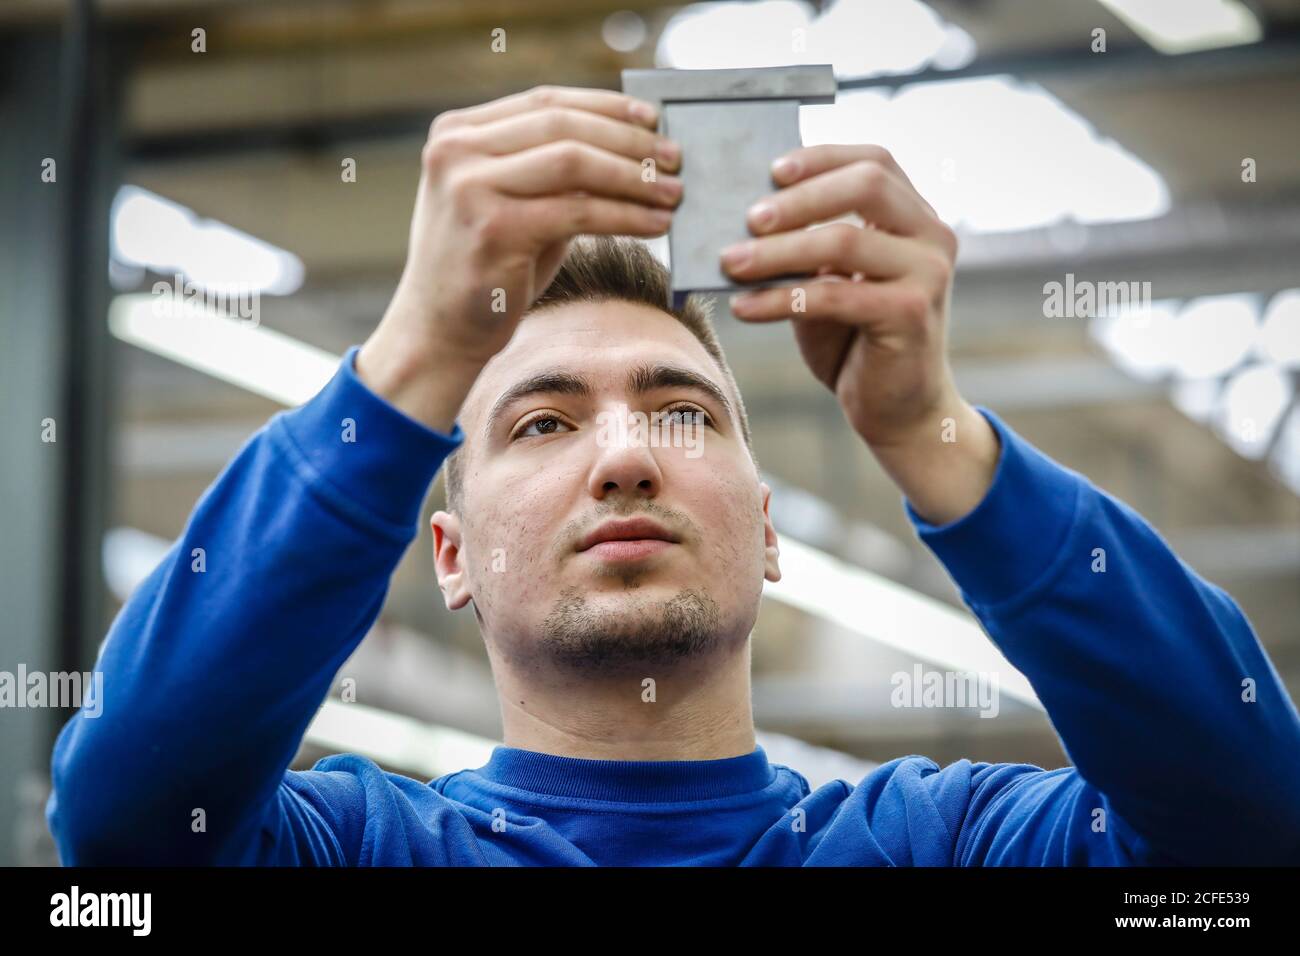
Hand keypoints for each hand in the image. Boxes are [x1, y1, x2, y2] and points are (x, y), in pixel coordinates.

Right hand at [359, 85, 682, 429]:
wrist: (439, 332)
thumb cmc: (487, 267)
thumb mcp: (510, 201)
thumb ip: (549, 167)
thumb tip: (631, 144)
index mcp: (455, 132)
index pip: (545, 100)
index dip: (606, 106)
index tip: (652, 117)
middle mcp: (456, 151)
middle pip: (564, 126)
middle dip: (629, 141)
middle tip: (675, 158)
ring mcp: (471, 188)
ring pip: (575, 163)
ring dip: (634, 177)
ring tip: (673, 193)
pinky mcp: (494, 229)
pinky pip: (578, 211)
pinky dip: (625, 215)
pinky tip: (656, 224)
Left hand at [720, 144, 997, 522]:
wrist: (897, 410)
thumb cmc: (856, 341)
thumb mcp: (828, 282)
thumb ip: (805, 247)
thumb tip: (742, 219)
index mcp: (916, 217)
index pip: (874, 162)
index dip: (822, 157)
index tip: (771, 169)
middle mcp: (933, 236)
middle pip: (866, 186)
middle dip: (799, 198)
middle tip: (748, 218)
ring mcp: (928, 274)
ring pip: (844, 240)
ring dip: (778, 250)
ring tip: (731, 263)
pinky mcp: (910, 314)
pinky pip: (832, 295)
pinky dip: (780, 299)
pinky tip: (744, 308)